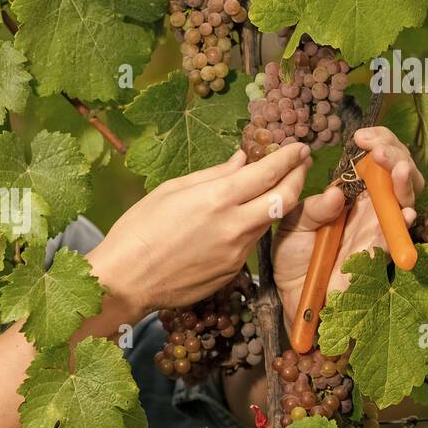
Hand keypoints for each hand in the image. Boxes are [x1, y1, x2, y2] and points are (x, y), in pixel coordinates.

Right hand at [89, 143, 312, 316]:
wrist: (126, 280)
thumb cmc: (138, 230)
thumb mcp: (170, 191)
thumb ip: (212, 175)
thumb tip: (241, 161)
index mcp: (216, 198)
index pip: (268, 172)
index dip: (289, 157)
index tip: (299, 146)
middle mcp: (234, 226)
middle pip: (285, 198)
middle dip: (298, 177)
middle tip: (301, 164)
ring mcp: (236, 252)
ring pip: (268, 222)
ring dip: (275, 203)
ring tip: (272, 189)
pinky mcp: (232, 272)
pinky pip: (250, 244)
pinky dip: (251, 227)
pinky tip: (239, 221)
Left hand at [273, 127, 424, 327]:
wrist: (295, 296)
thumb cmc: (293, 257)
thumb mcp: (293, 224)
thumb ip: (313, 208)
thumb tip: (337, 193)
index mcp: (350, 195)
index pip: (373, 162)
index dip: (376, 144)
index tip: (363, 137)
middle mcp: (369, 208)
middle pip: (396, 175)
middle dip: (395, 156)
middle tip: (381, 151)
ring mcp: (377, 229)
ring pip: (404, 200)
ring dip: (405, 182)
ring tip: (396, 168)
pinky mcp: (379, 254)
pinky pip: (398, 237)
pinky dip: (404, 222)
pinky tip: (404, 211)